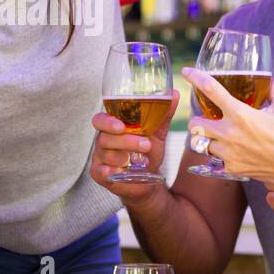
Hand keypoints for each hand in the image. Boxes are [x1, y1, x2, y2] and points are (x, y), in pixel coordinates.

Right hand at [89, 90, 179, 205]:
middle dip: (125, 141)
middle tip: (145, 144)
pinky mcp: (99, 174)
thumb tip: (174, 93)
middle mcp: (103, 141)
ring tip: (141, 160)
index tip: (121, 125)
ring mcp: (99, 158)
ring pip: (106, 154)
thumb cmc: (147, 153)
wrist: (148, 180)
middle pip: (104, 137)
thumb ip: (163, 114)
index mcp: (113, 127)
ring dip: (123, 156)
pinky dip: (109, 171)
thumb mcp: (157, 134)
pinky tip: (119, 171)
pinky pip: (100, 171)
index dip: (107, 121)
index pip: (100, 119)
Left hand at [183, 69, 273, 196]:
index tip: (186, 72)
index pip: (211, 90)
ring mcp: (228, 152)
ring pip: (202, 144)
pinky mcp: (231, 168)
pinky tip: (231, 152)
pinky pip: (216, 159)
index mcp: (240, 113)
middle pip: (195, 124)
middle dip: (197, 121)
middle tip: (206, 119)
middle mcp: (229, 133)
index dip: (196, 78)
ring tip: (218, 136)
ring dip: (206, 139)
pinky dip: (219, 155)